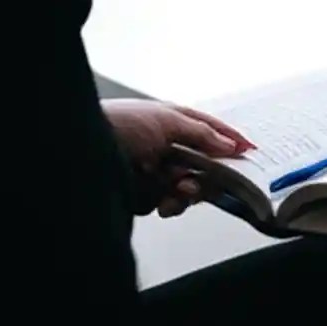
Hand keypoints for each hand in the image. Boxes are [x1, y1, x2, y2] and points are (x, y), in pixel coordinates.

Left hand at [103, 99, 254, 217]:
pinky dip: (168, 204)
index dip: (230, 140)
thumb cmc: (116, 124)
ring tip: (176, 190)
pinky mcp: (144, 193)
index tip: (249, 151)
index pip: (210, 130)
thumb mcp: (165, 120)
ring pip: (189, 187)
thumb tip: (228, 143)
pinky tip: (161, 201)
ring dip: (188, 192)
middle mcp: (166, 147)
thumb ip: (201, 133)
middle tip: (202, 179)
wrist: (77, 153)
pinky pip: (169, 203)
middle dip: (208, 175)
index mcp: (172, 122)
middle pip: (205, 165)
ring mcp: (155, 171)